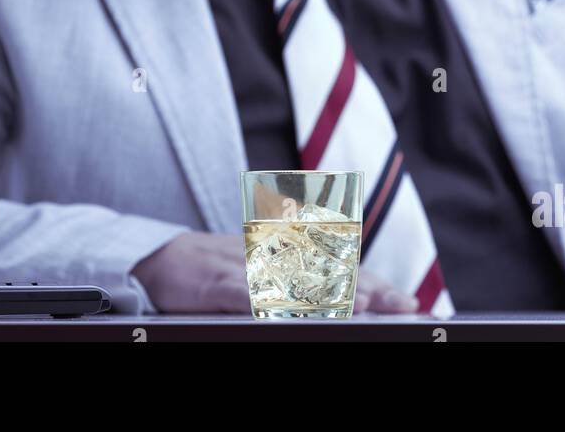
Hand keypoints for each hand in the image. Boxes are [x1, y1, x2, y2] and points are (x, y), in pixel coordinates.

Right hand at [130, 231, 421, 313]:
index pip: (339, 269)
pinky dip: (271, 299)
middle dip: (367, 287)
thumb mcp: (259, 269)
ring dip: (330, 292)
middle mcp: (271, 258)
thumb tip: (345, 292)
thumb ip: (296, 280)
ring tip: (362, 304)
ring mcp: (244, 270)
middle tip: (400, 303)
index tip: (407, 300)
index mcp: (285, 256)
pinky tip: (292, 309)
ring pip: (293, 280)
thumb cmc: (211, 269)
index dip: (375, 283)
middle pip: (327, 271)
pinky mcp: (216, 285)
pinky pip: (246, 293)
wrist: (157, 259)